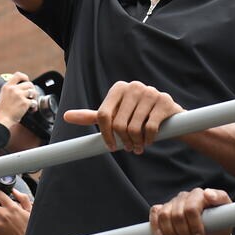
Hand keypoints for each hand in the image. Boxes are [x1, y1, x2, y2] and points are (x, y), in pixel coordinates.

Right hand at [0, 72, 37, 128]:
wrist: (1, 119)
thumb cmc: (1, 111)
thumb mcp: (3, 95)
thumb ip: (10, 90)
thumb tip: (21, 88)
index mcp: (7, 86)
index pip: (18, 75)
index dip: (25, 77)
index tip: (26, 81)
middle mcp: (13, 89)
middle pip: (29, 84)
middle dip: (32, 89)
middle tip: (31, 96)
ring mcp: (19, 95)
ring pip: (33, 92)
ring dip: (34, 97)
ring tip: (31, 103)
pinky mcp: (25, 103)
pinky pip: (34, 102)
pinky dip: (34, 106)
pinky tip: (31, 110)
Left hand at [63, 80, 183, 153]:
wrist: (169, 117)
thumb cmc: (137, 117)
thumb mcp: (115, 115)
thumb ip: (92, 116)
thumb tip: (66, 116)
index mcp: (119, 88)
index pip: (103, 115)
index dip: (105, 135)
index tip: (112, 147)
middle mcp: (134, 86)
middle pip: (118, 124)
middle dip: (124, 141)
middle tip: (130, 148)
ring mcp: (150, 92)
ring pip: (134, 128)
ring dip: (136, 143)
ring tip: (139, 146)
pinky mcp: (164, 101)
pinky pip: (149, 128)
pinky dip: (148, 140)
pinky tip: (149, 141)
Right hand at [149, 188, 234, 234]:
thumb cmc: (220, 228)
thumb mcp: (228, 214)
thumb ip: (221, 200)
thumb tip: (208, 193)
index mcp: (200, 195)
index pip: (191, 208)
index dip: (194, 225)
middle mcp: (186, 196)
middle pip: (177, 215)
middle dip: (184, 232)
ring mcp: (174, 203)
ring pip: (164, 215)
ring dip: (172, 233)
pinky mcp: (164, 211)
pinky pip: (155, 213)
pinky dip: (156, 225)